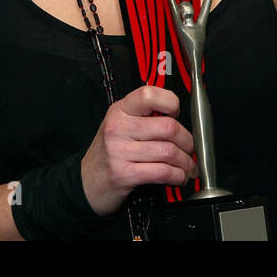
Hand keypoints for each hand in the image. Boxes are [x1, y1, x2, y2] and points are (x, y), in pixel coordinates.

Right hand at [80, 85, 196, 215]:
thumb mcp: (120, 126)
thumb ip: (144, 117)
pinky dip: (177, 176)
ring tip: (188, 166)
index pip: (149, 95)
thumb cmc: (108, 152)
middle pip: (167, 127)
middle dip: (187, 140)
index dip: (170, 102)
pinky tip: (179, 177)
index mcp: (120, 110)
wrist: (86, 182)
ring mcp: (120, 151)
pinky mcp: (124, 174)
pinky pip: (162, 172)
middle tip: (190, 148)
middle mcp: (118, 128)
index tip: (177, 114)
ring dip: (185, 162)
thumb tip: (177, 117)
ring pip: (168, 151)